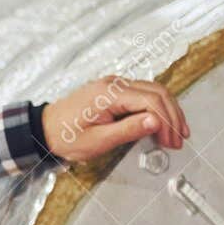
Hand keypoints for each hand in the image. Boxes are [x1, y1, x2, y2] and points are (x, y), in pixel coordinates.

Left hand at [41, 75, 187, 163]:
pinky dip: (156, 108)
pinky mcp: (115, 90)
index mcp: (108, 93)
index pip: (150, 100)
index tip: (172, 141)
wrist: (45, 129)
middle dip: (172, 116)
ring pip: (153, 90)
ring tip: (174, 133)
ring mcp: (115, 84)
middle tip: (178, 140)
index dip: (166, 121)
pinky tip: (161, 123)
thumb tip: (156, 121)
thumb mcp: (97, 141)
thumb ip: (128, 130)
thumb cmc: (66, 136)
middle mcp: (114, 83)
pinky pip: (143, 94)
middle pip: (157, 92)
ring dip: (167, 111)